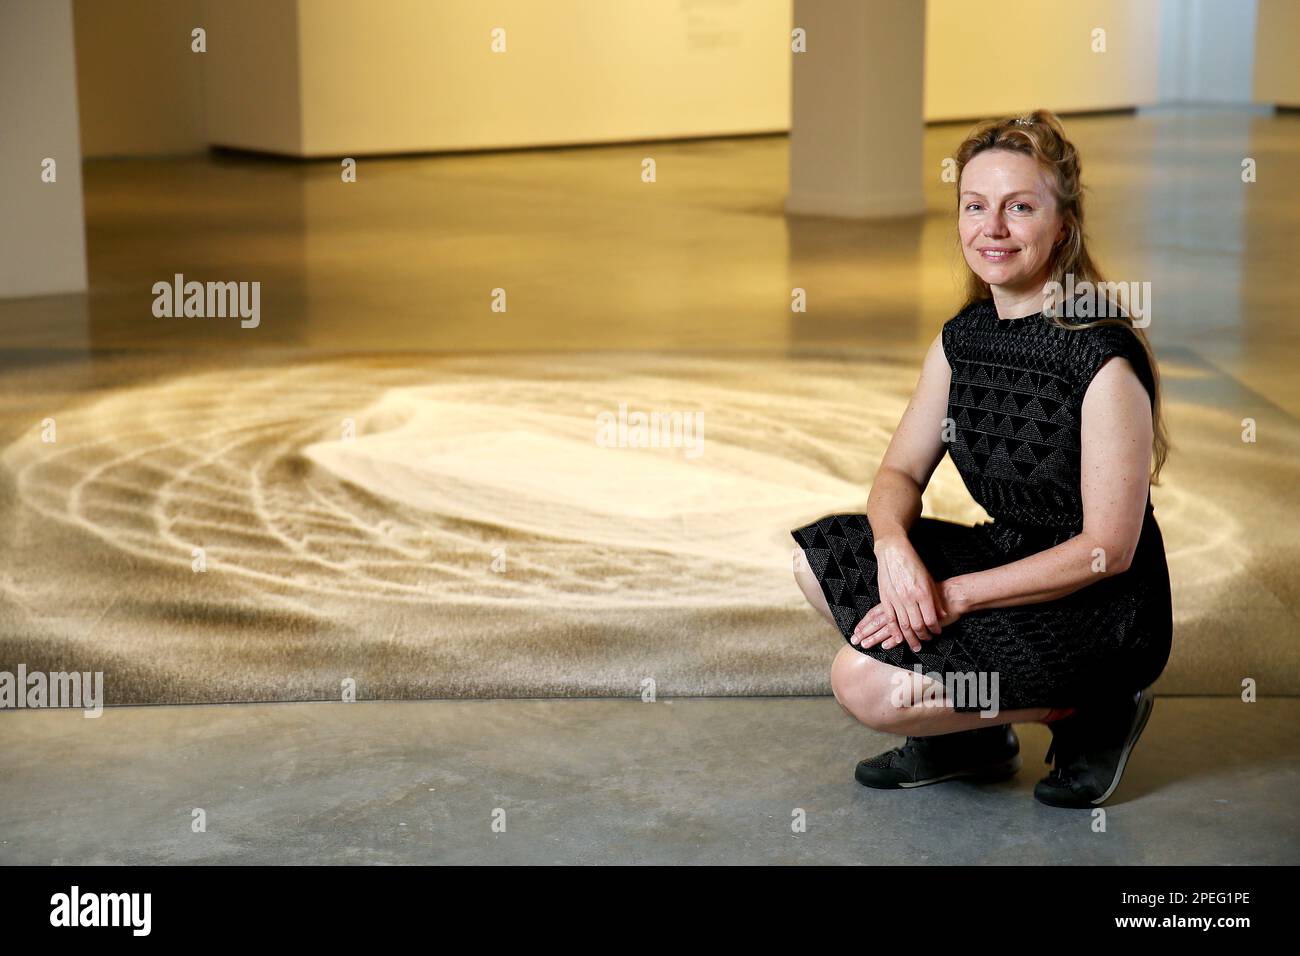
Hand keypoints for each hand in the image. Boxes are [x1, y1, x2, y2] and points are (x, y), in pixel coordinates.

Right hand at [849, 537, 953, 651]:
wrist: (893, 551)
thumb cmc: (913, 563)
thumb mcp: (929, 579)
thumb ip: (935, 599)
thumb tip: (942, 616)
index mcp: (923, 593)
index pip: (931, 619)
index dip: (935, 629)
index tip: (936, 633)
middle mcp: (910, 598)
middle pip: (918, 625)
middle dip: (923, 637)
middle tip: (926, 642)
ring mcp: (896, 599)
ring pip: (904, 625)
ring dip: (910, 638)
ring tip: (915, 645)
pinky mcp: (885, 598)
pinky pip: (890, 619)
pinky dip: (894, 631)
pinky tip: (898, 639)